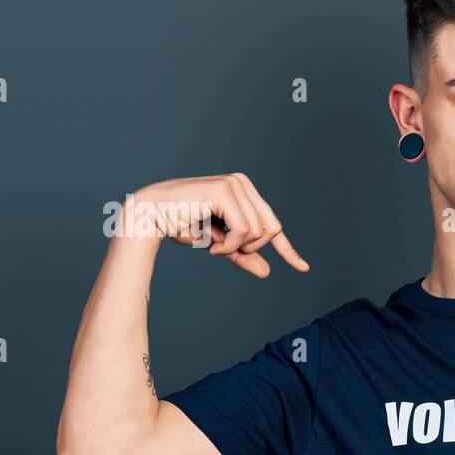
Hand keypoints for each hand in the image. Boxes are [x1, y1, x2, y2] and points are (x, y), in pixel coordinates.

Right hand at [129, 173, 309, 277]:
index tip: (304, 268)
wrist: (150, 216)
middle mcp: (241, 183)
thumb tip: (267, 272)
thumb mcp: (219, 245)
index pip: (272, 224)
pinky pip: (243, 230)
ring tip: (213, 245)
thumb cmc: (181, 226)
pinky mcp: (223, 191)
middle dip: (250, 248)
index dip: (288, 249)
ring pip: (258, 232)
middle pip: (270, 229)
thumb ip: (242, 255)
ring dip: (234, 248)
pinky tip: (211, 243)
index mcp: (244, 192)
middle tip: (223, 249)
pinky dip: (229, 245)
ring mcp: (233, 184)